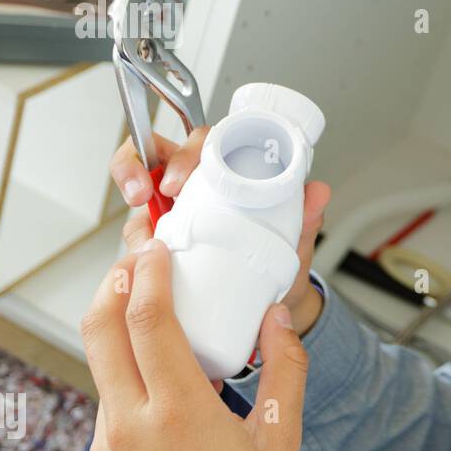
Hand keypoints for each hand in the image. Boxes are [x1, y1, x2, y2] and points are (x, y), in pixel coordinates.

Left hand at [81, 238, 307, 450]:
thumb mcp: (282, 442)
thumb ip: (286, 370)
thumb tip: (277, 317)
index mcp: (180, 414)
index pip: (147, 321)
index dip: (147, 272)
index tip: (157, 245)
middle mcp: (131, 427)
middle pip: (100, 330)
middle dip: (113, 282)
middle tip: (137, 257)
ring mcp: (108, 448)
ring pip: (101, 366)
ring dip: (120, 328)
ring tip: (154, 311)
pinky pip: (108, 403)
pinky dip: (127, 374)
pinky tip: (162, 379)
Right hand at [110, 129, 331, 337]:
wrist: (269, 308)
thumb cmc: (276, 263)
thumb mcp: (293, 241)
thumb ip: (305, 216)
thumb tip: (318, 193)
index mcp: (227, 173)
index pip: (199, 142)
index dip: (182, 152)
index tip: (178, 180)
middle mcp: (194, 189)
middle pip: (152, 157)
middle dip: (134, 169)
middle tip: (142, 196)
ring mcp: (172, 217)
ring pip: (138, 200)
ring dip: (134, 218)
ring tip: (145, 242)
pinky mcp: (157, 248)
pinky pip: (136, 242)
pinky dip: (132, 252)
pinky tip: (141, 266)